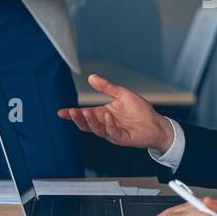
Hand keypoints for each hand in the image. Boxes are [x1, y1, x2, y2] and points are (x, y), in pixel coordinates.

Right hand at [57, 75, 174, 150]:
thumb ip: (107, 87)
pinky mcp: (121, 138)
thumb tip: (91, 77)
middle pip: (86, 124)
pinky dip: (107, 124)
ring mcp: (112, 132)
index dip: (72, 114)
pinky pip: (111, 132)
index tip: (60, 112)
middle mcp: (105, 124)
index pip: (85, 114)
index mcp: (103, 113)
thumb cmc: (140, 110)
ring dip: (90, 121)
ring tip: (85, 112)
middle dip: (78, 119)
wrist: (155, 123)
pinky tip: (107, 116)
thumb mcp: (122, 94)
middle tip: (73, 112)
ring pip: (96, 129)